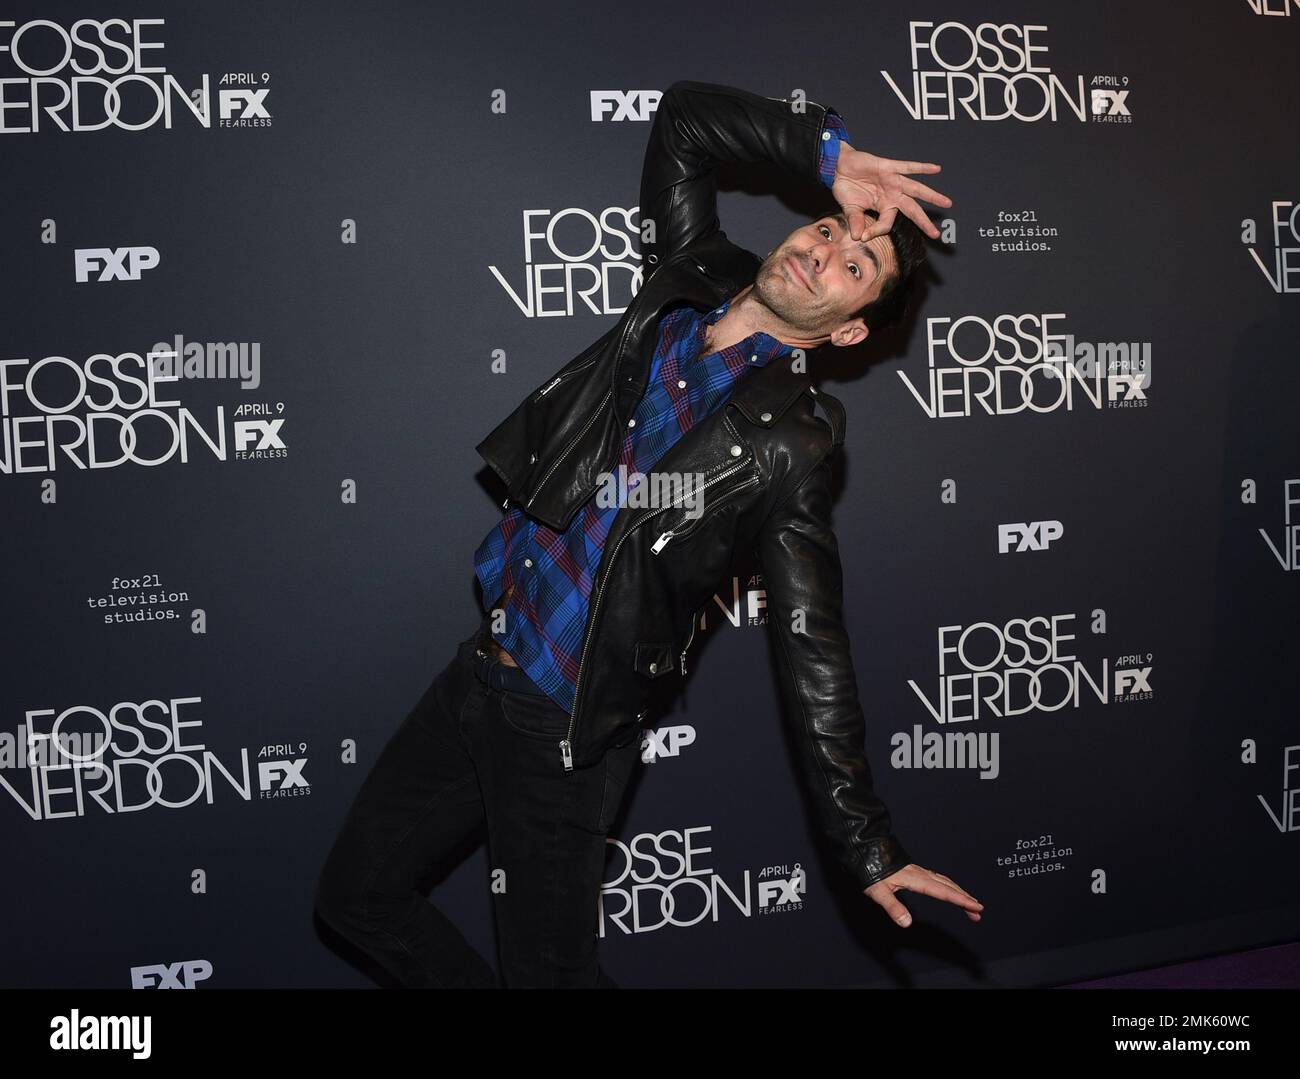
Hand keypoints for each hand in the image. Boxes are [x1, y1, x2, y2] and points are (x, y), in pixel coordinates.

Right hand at [831, 143, 951, 241]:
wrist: (838, 167)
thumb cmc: (845, 187)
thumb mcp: (850, 208)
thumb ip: (855, 221)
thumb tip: (856, 237)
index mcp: (883, 206)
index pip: (886, 223)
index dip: (876, 231)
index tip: (864, 236)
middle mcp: (892, 195)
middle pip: (912, 210)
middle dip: (924, 222)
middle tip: (936, 234)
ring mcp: (893, 181)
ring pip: (916, 190)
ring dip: (932, 196)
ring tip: (947, 203)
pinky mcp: (889, 167)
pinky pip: (908, 167)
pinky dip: (922, 168)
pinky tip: (936, 169)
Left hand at [864, 863, 982, 926]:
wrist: (863, 848)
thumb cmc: (869, 869)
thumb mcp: (877, 891)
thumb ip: (892, 907)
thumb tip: (907, 923)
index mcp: (915, 879)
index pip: (942, 892)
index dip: (960, 900)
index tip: (976, 907)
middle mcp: (919, 874)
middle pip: (948, 886)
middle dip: (965, 899)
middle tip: (978, 912)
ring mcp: (917, 871)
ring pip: (944, 881)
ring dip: (958, 892)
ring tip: (969, 904)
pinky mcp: (913, 871)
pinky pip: (937, 878)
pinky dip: (948, 886)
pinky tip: (949, 889)